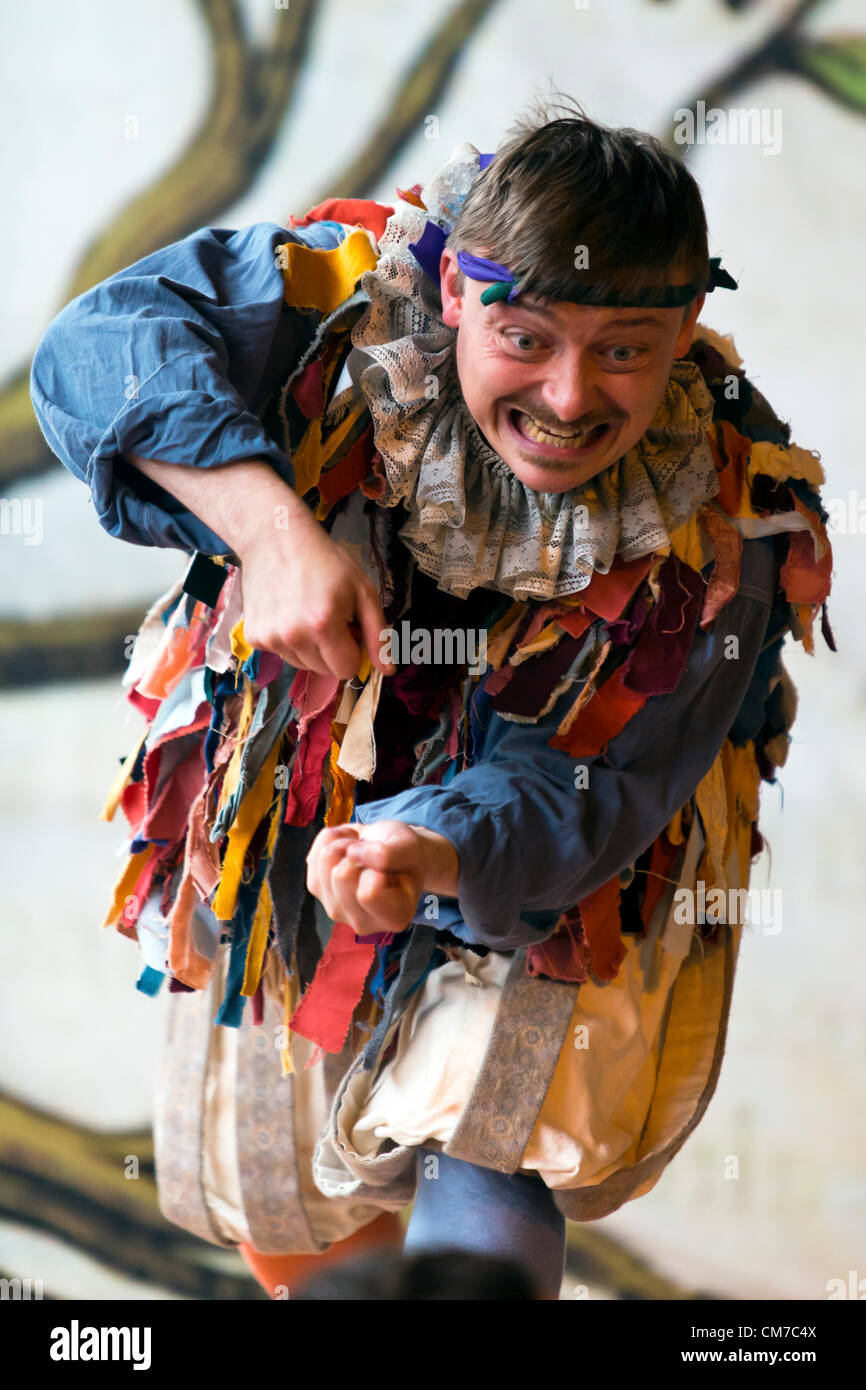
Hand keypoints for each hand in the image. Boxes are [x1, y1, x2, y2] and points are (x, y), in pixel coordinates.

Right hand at [238, 499, 395, 680]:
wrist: (275, 537)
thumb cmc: (326, 560)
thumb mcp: (362, 591)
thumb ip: (377, 634)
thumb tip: (389, 672)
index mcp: (323, 625)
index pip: (346, 670)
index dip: (352, 650)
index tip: (348, 627)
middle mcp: (293, 637)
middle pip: (324, 671)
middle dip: (332, 650)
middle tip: (328, 617)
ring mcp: (269, 638)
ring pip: (302, 665)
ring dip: (310, 648)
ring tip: (306, 613)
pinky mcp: (253, 637)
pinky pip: (281, 654)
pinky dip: (289, 641)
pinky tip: (288, 613)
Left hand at [305, 821, 427, 935]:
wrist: (392, 852)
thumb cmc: (406, 854)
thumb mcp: (411, 847)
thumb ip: (390, 854)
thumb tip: (352, 854)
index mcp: (394, 918)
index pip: (369, 894)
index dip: (375, 864)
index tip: (388, 859)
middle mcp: (363, 922)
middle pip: (341, 875)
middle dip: (357, 850)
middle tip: (373, 851)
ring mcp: (336, 909)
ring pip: (327, 859)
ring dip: (345, 844)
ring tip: (363, 850)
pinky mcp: (317, 890)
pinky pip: (315, 853)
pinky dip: (333, 841)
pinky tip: (349, 850)